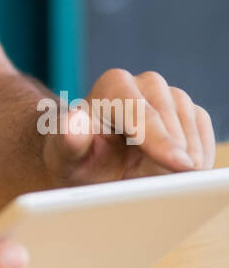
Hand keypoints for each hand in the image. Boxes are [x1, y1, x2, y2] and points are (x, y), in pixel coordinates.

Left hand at [43, 68, 215, 185]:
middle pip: (171, 112)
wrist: (90, 162)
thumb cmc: (77, 158)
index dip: (160, 139)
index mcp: (112, 86)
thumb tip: (73, 124)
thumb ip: (67, 141)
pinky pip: (203, 129)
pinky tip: (185, 175)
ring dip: (188, 155)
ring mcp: (168, 96)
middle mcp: (143, 84)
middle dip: (174, 151)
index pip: (140, 109)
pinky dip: (200, 154)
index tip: (178, 165)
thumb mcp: (65, 158)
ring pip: (191, 119)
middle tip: (169, 184)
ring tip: (167, 181)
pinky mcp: (186, 112)